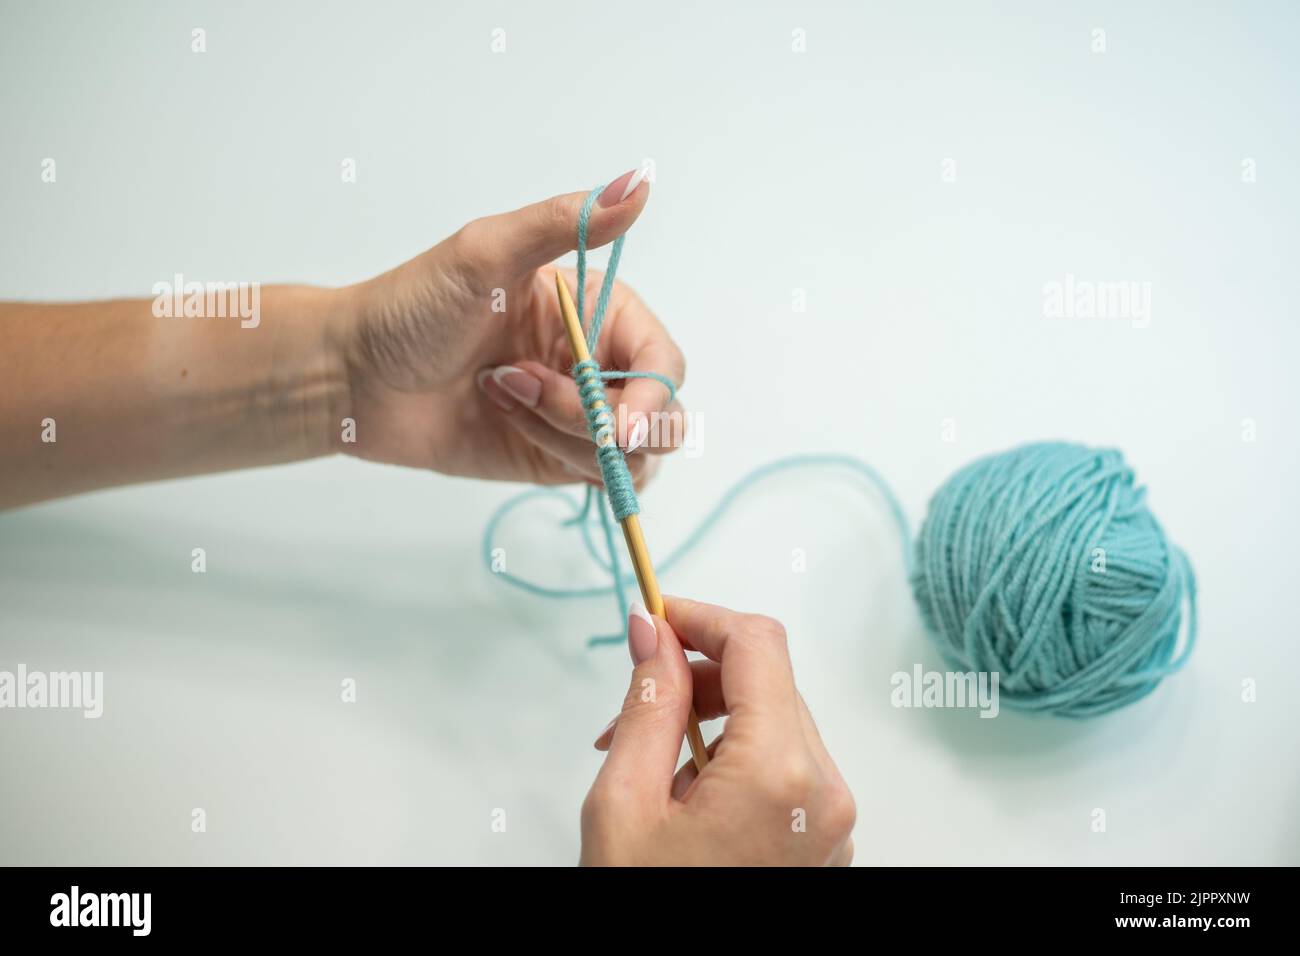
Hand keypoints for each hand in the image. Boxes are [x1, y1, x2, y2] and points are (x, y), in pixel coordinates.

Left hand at [333, 168, 686, 486]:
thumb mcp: (485, 253)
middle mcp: (597, 362)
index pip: (662, 360)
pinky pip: (596, 478)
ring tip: (499, 393)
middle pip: (660, 415)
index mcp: (595, 309)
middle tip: (524, 392)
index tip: (620, 424)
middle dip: (600, 420)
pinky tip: (507, 422)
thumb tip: (638, 182)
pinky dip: (562, 459)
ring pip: (631, 454)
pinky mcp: (554, 456)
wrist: (351, 376)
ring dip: (569, 435)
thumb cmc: (410, 307)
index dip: (652, 394)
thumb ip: (565, 222)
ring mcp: (577, 415)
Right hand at [581, 597, 855, 865]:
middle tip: (635, 701)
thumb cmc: (645, 909)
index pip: (756, 644)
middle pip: (767, 682)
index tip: (655, 621)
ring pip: (775, 723)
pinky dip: (736, 763)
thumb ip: (647, 704)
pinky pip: (785, 769)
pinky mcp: (823, 842)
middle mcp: (823, 794)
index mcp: (779, 774)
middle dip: (697, 678)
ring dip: (713, 722)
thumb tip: (652, 630)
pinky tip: (690, 800)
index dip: (700, 618)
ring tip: (656, 770)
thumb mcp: (625, 803)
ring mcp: (830, 823)